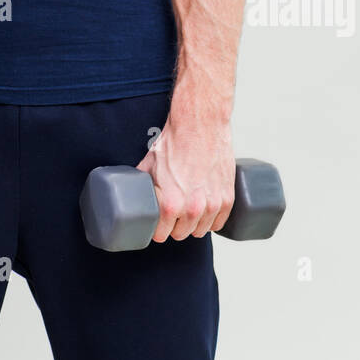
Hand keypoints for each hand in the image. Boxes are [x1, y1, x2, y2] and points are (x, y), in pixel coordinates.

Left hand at [136, 114, 235, 241]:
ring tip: (189, 208)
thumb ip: (141, 183)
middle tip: (173, 212)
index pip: (161, 235)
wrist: (200, 124)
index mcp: (170, 205)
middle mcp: (192, 209)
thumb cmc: (175, 141)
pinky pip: (218, 223)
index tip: (158, 222)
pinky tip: (205, 208)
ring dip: (194, 223)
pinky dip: (212, 218)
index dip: (157, 228)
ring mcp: (212, 205)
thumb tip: (132, 192)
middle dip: (175, 226)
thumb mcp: (149, 163)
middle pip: (180, 234)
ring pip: (200, 231)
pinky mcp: (227, 198)